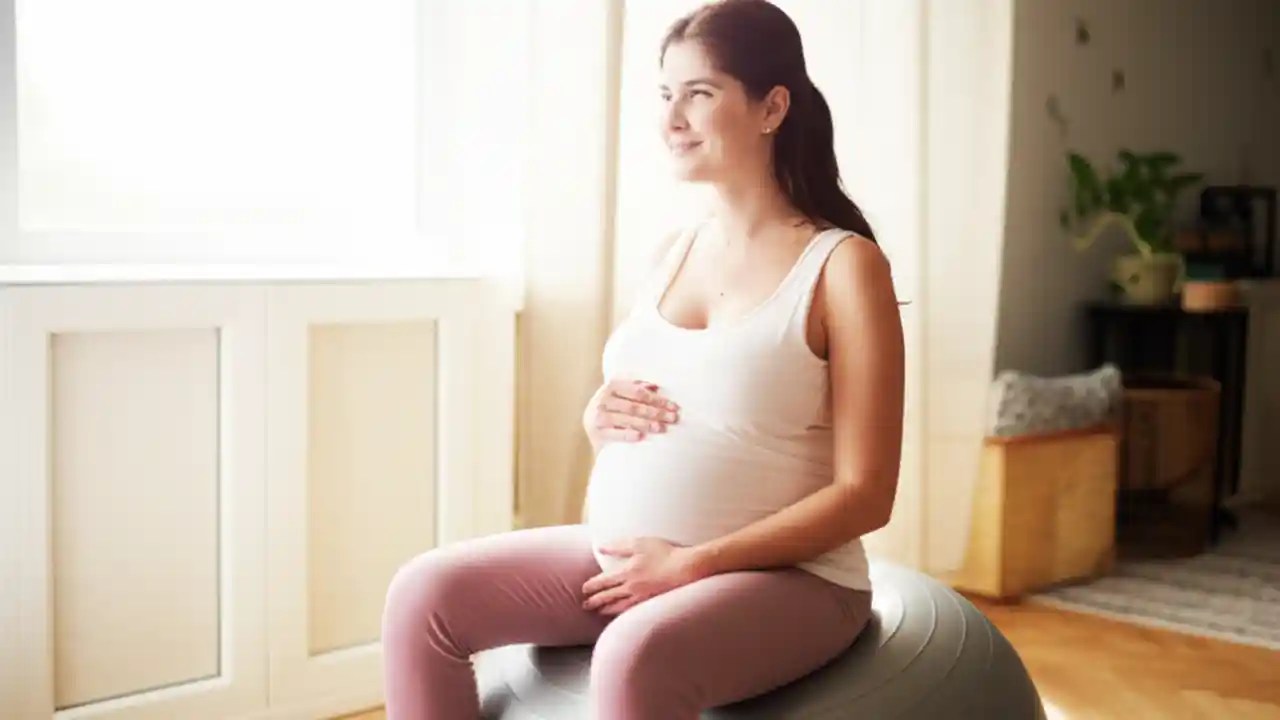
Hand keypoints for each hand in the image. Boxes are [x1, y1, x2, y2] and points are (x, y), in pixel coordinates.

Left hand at [581, 537, 706, 615]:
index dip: (592, 586)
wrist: (686, 569)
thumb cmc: (664, 553)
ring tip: (599, 613)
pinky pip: (632, 611)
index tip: (584, 589)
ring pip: (619, 607)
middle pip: (608, 597)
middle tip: (585, 606)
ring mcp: (641, 598)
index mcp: (626, 573)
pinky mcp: (651, 603)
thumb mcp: (639, 543)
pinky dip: (623, 614)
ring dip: (606, 610)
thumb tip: (600, 547)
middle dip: (595, 601)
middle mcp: (631, 588)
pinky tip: (621, 616)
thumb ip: (618, 546)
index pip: (603, 582)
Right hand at [583, 378, 679, 445]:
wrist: (591, 428)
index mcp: (611, 386)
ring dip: (646, 424)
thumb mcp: (621, 396)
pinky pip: (614, 433)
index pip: (638, 392)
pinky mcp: (596, 433)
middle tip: (673, 418)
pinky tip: (640, 437)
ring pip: (626, 419)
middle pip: (635, 406)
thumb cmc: (612, 409)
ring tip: (661, 428)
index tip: (673, 407)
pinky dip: (627, 435)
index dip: (657, 399)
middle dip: (656, 412)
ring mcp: (598, 416)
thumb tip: (655, 386)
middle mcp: (603, 399)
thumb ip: (636, 388)